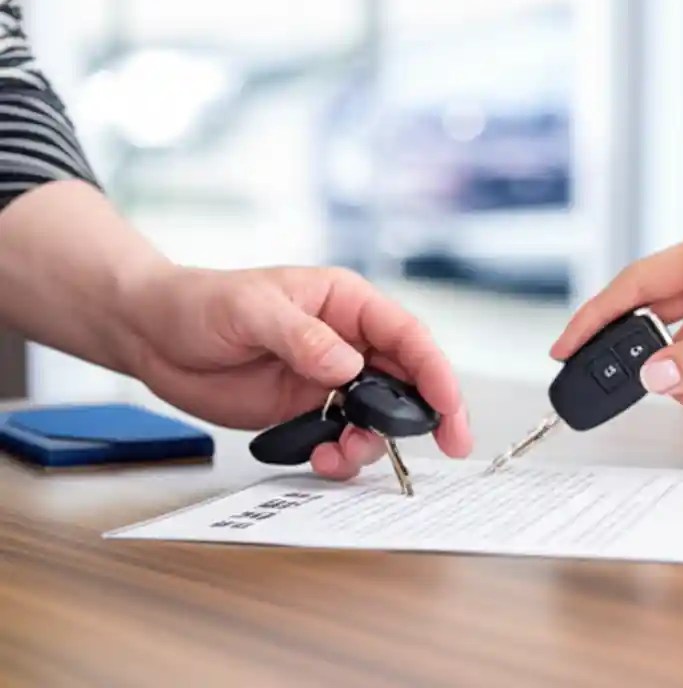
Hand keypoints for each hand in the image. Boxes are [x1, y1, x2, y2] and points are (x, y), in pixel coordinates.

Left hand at [119, 264, 471, 477]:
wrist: (153, 336)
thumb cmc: (200, 303)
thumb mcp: (251, 310)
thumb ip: (302, 336)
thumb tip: (348, 365)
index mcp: (347, 304)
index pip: (407, 336)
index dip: (435, 371)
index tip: (448, 406)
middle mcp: (348, 342)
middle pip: (408, 379)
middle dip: (431, 413)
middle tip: (450, 445)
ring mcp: (330, 380)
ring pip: (379, 416)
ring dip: (374, 441)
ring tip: (343, 453)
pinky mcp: (308, 411)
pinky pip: (343, 438)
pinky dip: (342, 456)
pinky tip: (322, 458)